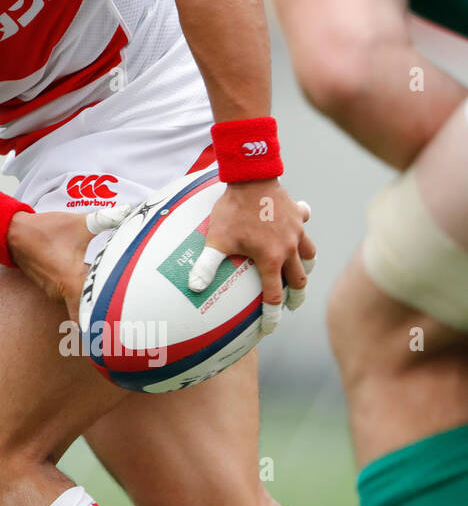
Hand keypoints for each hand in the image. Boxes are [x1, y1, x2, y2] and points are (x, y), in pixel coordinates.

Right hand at [7, 204, 134, 317]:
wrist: (12, 234)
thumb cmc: (44, 231)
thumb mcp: (77, 223)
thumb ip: (105, 219)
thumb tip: (126, 211)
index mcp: (72, 282)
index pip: (93, 312)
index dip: (108, 322)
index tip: (121, 328)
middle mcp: (63, 293)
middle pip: (89, 312)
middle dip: (106, 312)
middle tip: (128, 316)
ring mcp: (56, 293)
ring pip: (80, 304)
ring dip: (94, 300)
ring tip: (115, 297)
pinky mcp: (52, 289)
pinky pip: (72, 296)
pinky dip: (83, 293)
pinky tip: (94, 282)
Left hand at [187, 179, 316, 333]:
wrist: (251, 178)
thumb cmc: (233, 210)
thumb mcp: (217, 239)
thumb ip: (206, 264)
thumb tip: (195, 287)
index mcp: (271, 260)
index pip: (274, 296)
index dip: (272, 316)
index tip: (269, 327)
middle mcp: (289, 249)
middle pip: (299, 281)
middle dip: (295, 296)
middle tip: (291, 304)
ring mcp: (297, 231)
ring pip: (310, 256)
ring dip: (305, 267)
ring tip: (299, 273)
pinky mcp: (298, 216)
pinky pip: (306, 227)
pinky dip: (303, 234)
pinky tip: (298, 232)